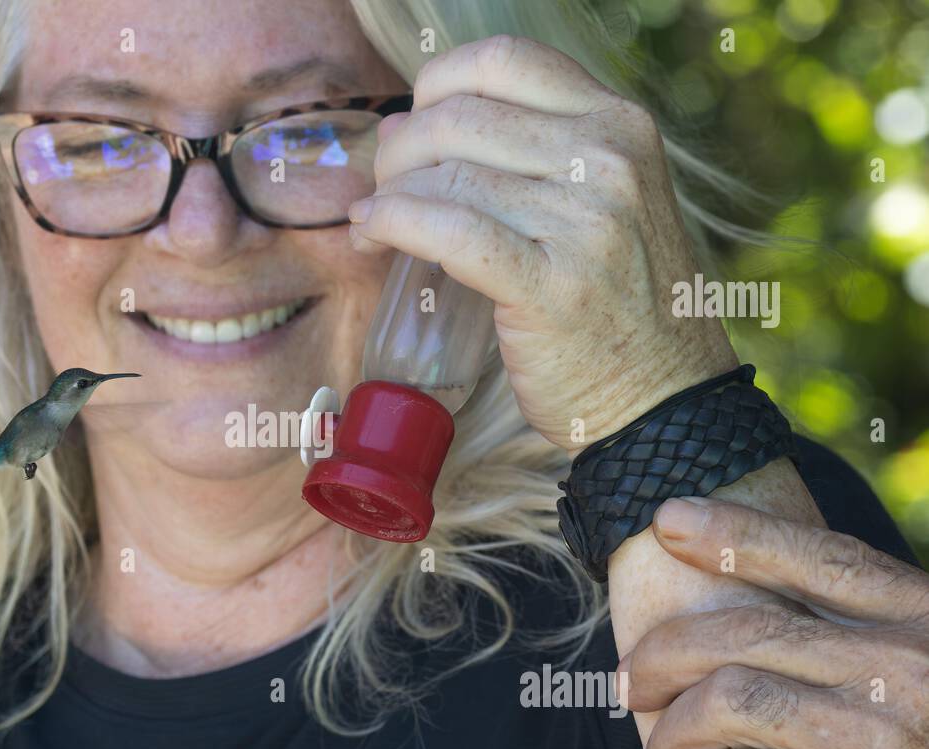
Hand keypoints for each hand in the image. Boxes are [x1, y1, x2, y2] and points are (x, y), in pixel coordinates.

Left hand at [346, 34, 738, 452]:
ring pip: (446, 177)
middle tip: (379, 188)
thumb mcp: (595, 205)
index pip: (504, 60)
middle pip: (461, 117)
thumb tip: (402, 128)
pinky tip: (371, 237)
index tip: (413, 125)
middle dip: (398, 150)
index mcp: (620, 125)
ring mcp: (584, 221)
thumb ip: (519, 158)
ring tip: (371, 225)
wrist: (665, 400)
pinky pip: (447, 231)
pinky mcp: (550, 285)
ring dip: (386, 196)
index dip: (437, 85)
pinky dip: (391, 225)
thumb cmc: (618, 305)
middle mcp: (608, 160)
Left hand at [619, 496, 928, 748]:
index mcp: (926, 625)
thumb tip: (735, 570)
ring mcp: (879, 738)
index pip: (825, 560)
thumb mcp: (914, 680)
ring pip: (725, 701)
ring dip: (671, 740)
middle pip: (749, 632)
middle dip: (664, 655)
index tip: (666, 519)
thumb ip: (854, 635)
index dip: (741, 535)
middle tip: (627, 685)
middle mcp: (910, 671)